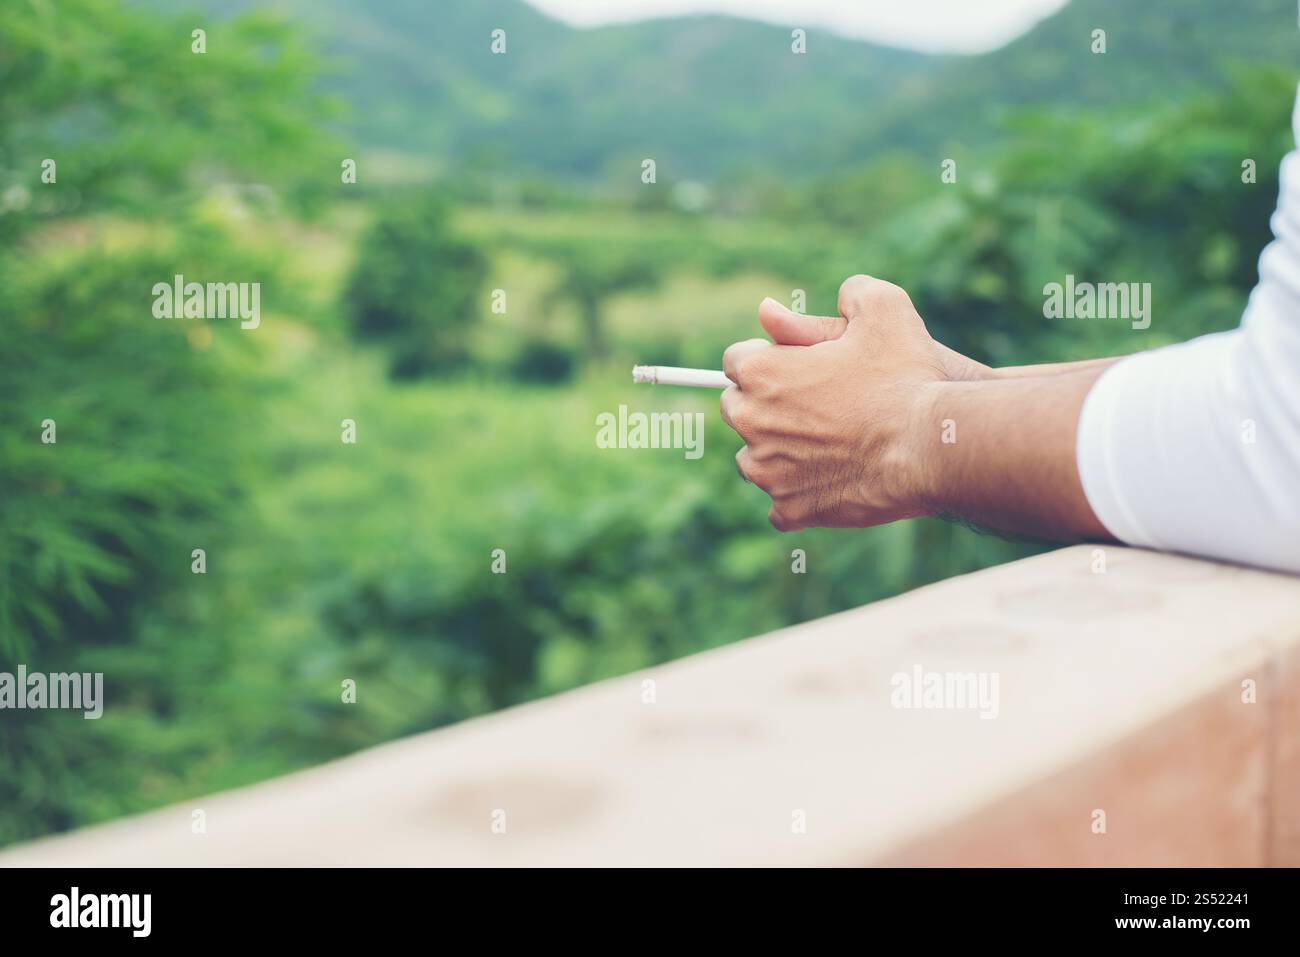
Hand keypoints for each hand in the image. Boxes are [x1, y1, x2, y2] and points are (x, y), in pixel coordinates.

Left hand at [721, 275, 946, 530]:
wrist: (933, 446)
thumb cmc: (907, 376)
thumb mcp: (884, 309)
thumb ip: (843, 295)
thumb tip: (775, 310)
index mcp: (760, 372)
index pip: (737, 360)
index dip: (769, 359)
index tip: (796, 367)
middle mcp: (751, 422)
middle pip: (736, 409)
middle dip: (764, 404)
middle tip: (810, 404)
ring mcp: (768, 472)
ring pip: (753, 459)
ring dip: (776, 452)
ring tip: (822, 444)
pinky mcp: (790, 510)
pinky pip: (778, 506)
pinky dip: (797, 497)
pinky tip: (826, 482)